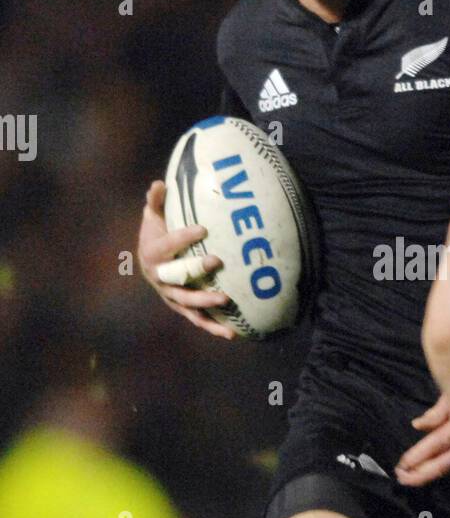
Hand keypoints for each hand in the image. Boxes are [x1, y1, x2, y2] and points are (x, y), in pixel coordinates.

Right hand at [137, 180, 236, 339]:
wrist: (149, 262)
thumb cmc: (157, 234)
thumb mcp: (153, 216)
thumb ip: (157, 202)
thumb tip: (159, 184)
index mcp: (152, 253)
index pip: (167, 245)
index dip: (183, 237)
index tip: (203, 229)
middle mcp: (159, 277)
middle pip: (177, 276)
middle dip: (196, 270)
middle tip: (217, 262)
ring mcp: (170, 295)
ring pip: (187, 302)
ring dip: (205, 302)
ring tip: (226, 300)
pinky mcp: (182, 308)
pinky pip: (197, 319)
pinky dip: (213, 327)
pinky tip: (233, 333)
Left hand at [395, 393, 449, 485]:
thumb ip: (436, 413)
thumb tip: (418, 425)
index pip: (434, 446)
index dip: (417, 457)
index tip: (402, 465)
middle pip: (443, 463)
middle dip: (421, 473)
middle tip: (403, 478)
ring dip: (429, 470)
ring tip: (411, 476)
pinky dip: (444, 461)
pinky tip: (430, 465)